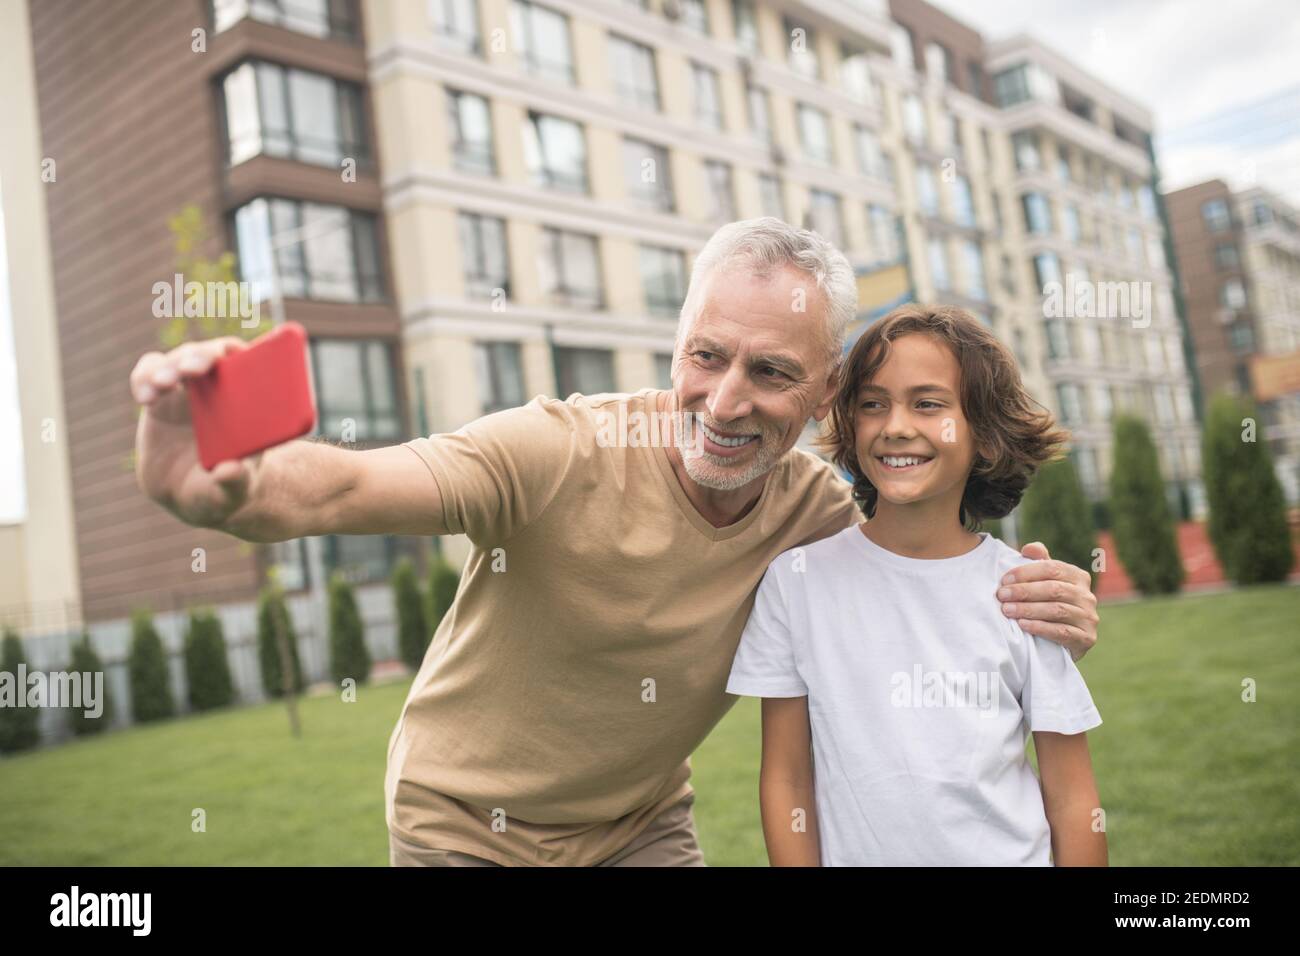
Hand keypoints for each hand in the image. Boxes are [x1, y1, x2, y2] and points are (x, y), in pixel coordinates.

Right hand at [130, 336, 258, 528]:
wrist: (192, 496)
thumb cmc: (224, 490)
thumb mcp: (233, 492)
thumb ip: (235, 482)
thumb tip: (230, 471)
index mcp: (247, 403)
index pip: (250, 363)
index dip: (243, 352)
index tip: (233, 356)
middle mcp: (218, 389)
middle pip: (210, 355)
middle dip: (201, 356)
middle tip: (192, 370)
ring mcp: (187, 392)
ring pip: (175, 361)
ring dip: (168, 367)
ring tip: (164, 384)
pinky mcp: (158, 400)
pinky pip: (147, 376)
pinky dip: (144, 379)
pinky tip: (145, 397)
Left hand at [999, 541, 1098, 660]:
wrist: (1063, 642)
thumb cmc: (1049, 604)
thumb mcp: (1046, 581)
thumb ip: (1039, 562)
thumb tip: (1028, 549)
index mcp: (1078, 576)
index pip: (1052, 568)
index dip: (1026, 572)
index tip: (1004, 580)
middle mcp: (1087, 596)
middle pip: (1054, 589)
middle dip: (1024, 591)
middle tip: (1001, 596)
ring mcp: (1089, 618)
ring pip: (1057, 610)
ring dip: (1028, 609)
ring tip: (1007, 610)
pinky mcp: (1086, 638)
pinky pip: (1062, 632)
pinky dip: (1041, 627)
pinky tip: (1023, 625)